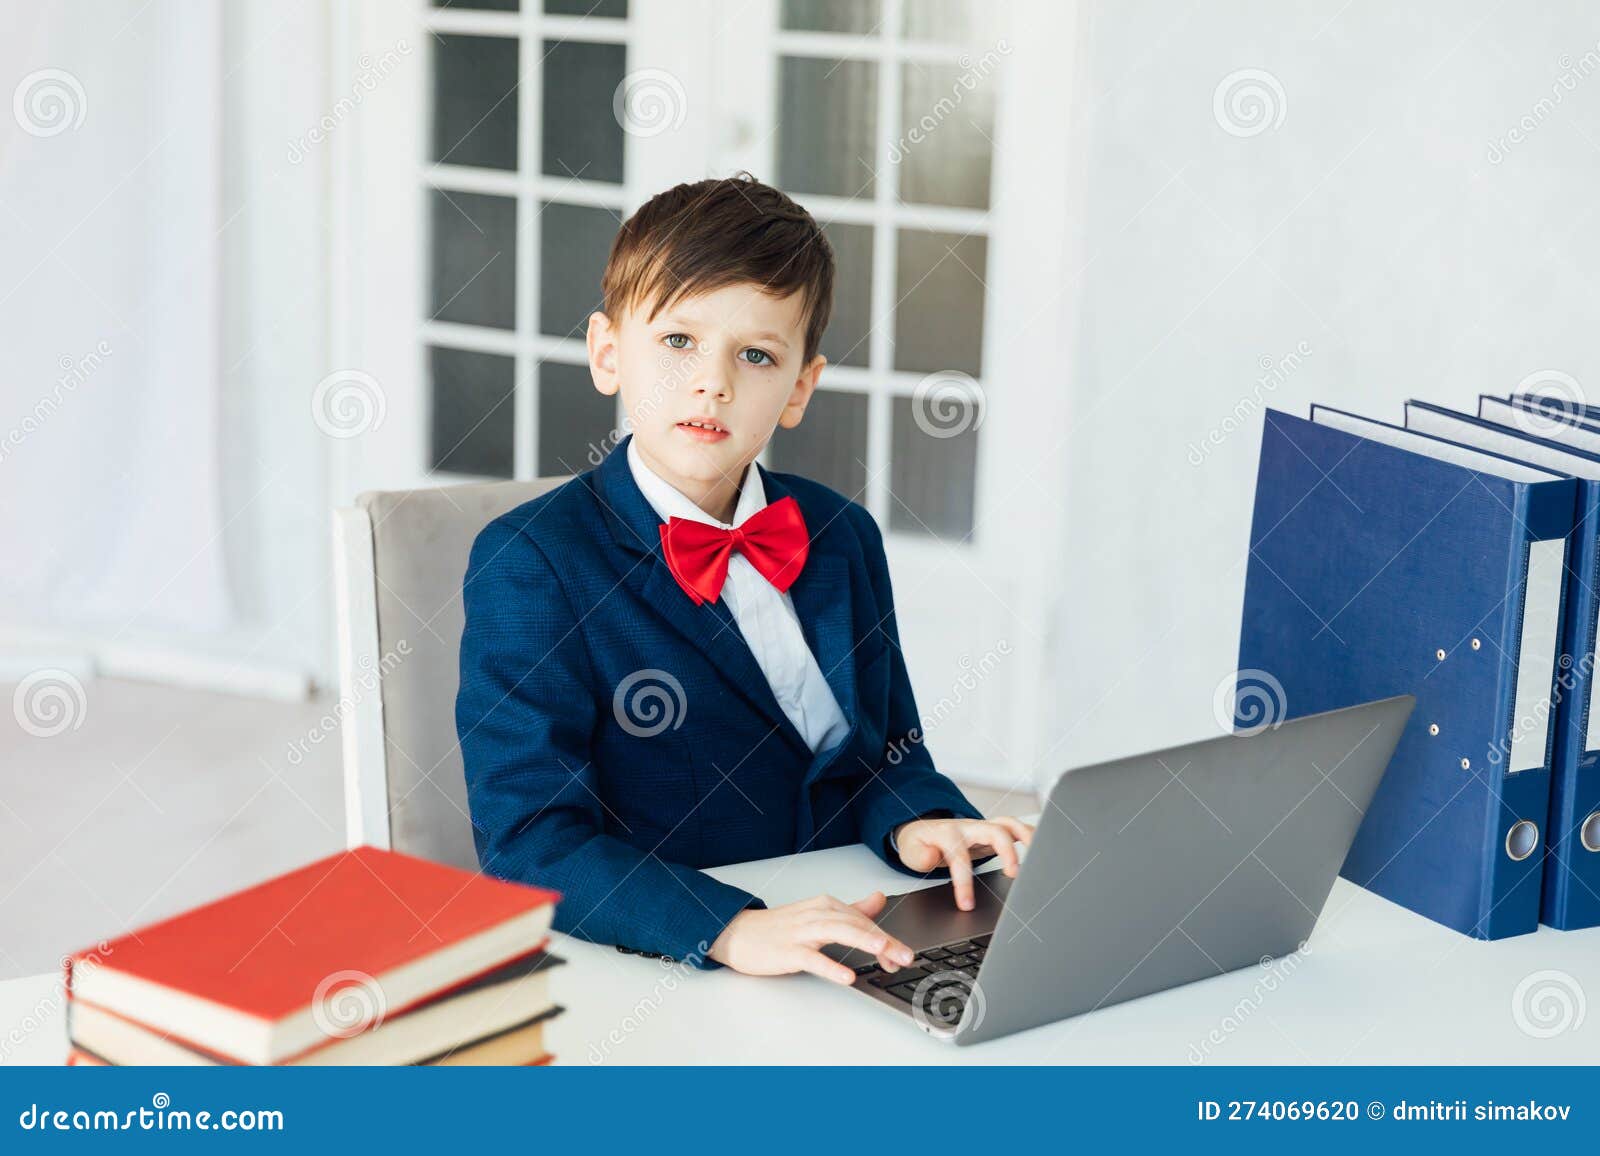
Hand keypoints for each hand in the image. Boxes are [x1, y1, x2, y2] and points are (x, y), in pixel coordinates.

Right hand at [707, 891, 914, 983]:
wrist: (738, 933)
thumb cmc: (780, 927)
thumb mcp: (819, 915)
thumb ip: (851, 909)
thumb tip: (878, 898)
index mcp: (827, 906)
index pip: (863, 920)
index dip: (886, 938)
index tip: (902, 956)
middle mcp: (817, 914)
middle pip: (856, 925)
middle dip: (884, 941)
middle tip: (905, 956)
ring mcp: (801, 932)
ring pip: (837, 932)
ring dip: (862, 941)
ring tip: (884, 951)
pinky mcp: (787, 951)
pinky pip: (812, 959)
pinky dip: (830, 967)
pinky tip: (846, 976)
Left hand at [892, 816, 1035, 910]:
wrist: (923, 830)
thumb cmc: (920, 844)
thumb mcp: (910, 851)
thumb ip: (919, 856)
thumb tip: (932, 857)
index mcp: (948, 834)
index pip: (960, 857)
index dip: (964, 882)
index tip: (967, 905)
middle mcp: (969, 828)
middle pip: (994, 831)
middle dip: (1007, 851)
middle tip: (1014, 875)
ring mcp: (983, 828)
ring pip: (1010, 824)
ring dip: (1028, 838)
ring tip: (1040, 858)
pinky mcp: (993, 832)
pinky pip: (1016, 829)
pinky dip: (1032, 836)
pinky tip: (1043, 849)